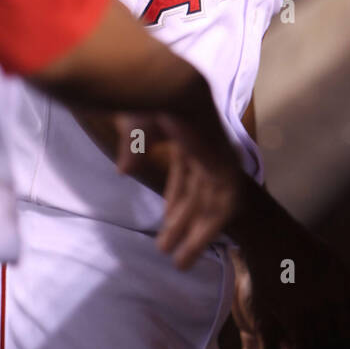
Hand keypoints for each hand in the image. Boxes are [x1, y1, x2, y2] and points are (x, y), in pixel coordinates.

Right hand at [115, 113, 246, 270]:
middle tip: (166, 248)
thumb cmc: (147, 99)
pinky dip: (208, 229)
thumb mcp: (135, 129)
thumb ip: (133, 150)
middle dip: (182, 221)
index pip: (186, 172)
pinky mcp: (224, 168)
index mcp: (187, 132)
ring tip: (178, 260)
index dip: (175, 198)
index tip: (165, 220)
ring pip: (209, 204)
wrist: (166, 88)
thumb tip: (125, 171)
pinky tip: (193, 248)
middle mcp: (205, 146)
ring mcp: (217, 157)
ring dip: (195, 233)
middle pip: (198, 192)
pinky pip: (221, 208)